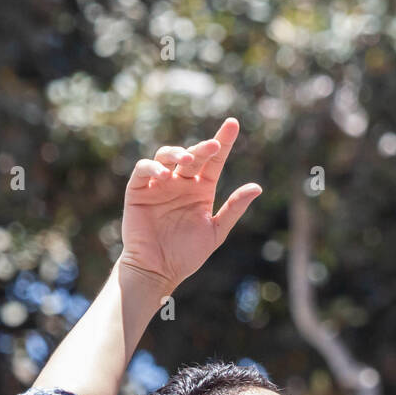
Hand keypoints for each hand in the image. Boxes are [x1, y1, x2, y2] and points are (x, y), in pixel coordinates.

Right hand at [117, 117, 261, 291]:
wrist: (158, 270)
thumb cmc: (186, 254)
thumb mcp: (215, 231)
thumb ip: (234, 208)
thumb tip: (257, 187)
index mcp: (201, 189)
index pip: (214, 160)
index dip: (223, 141)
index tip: (233, 124)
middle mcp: (181, 182)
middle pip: (193, 155)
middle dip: (203, 148)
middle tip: (213, 146)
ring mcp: (159, 184)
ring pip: (167, 156)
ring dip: (178, 153)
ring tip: (188, 161)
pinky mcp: (138, 190)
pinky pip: (143, 170)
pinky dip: (152, 167)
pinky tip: (165, 175)